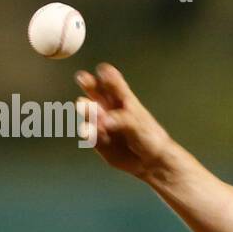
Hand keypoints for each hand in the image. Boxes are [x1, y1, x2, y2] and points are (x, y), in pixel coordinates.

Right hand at [75, 63, 177, 178]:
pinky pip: (89, 133)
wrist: (150, 161)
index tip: (103, 70)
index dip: (107, 75)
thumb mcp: (139, 125)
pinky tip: (89, 132)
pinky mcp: (97, 138)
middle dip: (88, 83)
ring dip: (87, 110)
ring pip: (89, 111)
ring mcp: (101, 121)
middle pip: (95, 90)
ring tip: (87, 107)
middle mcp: (109, 107)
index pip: (113, 82)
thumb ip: (122, 120)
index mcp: (123, 98)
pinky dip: (88, 131)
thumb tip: (104, 120)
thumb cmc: (149, 137)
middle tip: (82, 78)